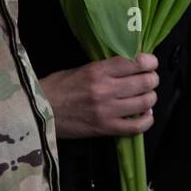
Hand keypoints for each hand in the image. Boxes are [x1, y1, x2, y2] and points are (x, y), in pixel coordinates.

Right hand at [40, 54, 159, 137]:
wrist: (38, 113)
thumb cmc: (57, 88)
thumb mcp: (80, 69)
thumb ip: (105, 68)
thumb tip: (130, 66)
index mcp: (97, 71)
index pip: (135, 62)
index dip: (149, 62)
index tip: (151, 63)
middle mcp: (105, 90)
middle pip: (144, 82)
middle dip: (152, 80)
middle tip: (150, 80)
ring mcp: (107, 111)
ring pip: (145, 103)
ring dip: (151, 98)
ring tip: (147, 96)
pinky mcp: (105, 129)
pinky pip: (136, 127)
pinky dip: (146, 120)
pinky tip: (145, 115)